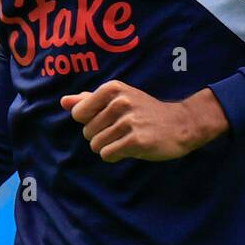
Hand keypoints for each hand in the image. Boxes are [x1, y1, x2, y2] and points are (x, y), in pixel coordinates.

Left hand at [60, 81, 227, 162]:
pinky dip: (115, 156)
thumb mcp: (119, 98)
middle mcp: (120, 102)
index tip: (108, 119)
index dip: (90, 121)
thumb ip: (90, 100)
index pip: (78, 113)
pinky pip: (107, 154)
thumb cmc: (145, 111)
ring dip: (108, 147)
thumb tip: (64, 102)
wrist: (180, 124)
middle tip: (122, 131)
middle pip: (86, 131)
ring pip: (96, 145)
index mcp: (113, 89)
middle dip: (100, 136)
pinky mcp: (136, 140)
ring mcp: (129, 121)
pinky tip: (130, 148)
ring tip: (126, 139)